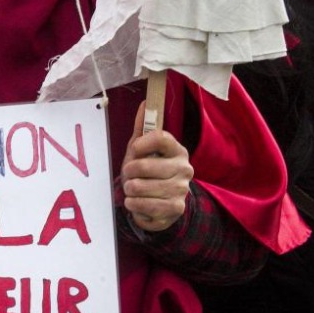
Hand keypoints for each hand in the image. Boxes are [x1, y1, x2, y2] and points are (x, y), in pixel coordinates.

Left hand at [121, 103, 193, 231]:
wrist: (159, 203)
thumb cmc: (148, 172)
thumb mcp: (142, 149)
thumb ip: (143, 127)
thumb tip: (145, 103)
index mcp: (177, 150)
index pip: (160, 137)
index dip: (141, 143)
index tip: (134, 150)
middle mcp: (184, 169)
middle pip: (144, 165)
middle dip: (128, 172)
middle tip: (129, 175)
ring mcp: (181, 189)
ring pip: (140, 186)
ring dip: (130, 189)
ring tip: (133, 189)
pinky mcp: (175, 208)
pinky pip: (144, 205)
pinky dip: (134, 204)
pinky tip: (136, 201)